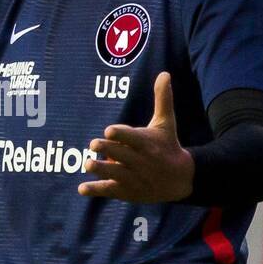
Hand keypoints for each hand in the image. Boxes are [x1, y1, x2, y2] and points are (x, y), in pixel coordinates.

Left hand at [78, 71, 194, 202]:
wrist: (180, 179)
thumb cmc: (168, 146)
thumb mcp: (166, 123)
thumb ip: (162, 99)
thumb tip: (164, 73)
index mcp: (147, 143)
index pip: (132, 137)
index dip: (121, 134)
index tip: (109, 130)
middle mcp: (141, 161)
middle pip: (121, 155)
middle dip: (107, 149)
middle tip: (93, 144)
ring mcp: (134, 177)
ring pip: (115, 173)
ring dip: (101, 169)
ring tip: (88, 164)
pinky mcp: (127, 191)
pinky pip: (110, 190)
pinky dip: (96, 190)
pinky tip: (82, 188)